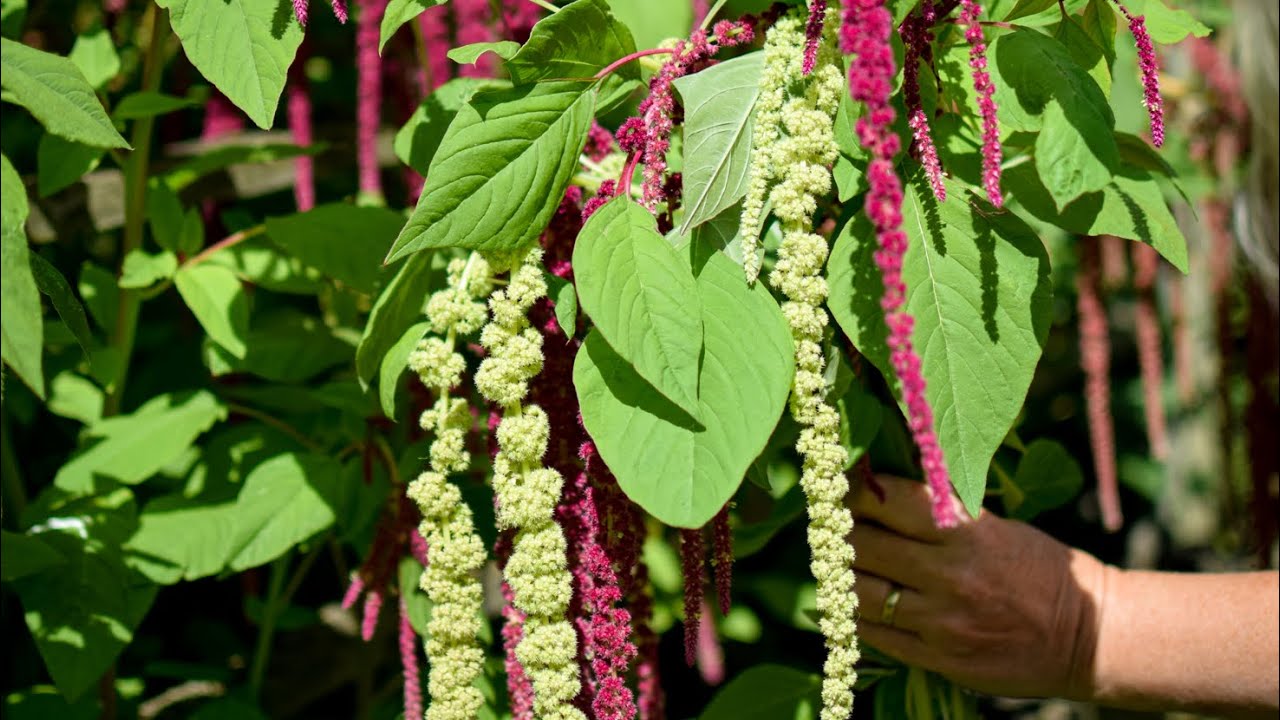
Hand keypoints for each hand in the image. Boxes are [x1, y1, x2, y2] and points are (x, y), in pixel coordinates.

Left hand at [848, 474, 1106, 699]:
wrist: (1089, 637)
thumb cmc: (1040, 569)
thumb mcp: (997, 527)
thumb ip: (942, 512)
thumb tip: (879, 484)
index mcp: (967, 533)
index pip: (889, 500)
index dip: (855, 489)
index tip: (843, 482)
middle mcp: (950, 575)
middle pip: (863, 544)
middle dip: (839, 530)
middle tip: (830, 522)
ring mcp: (942, 622)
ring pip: (859, 591)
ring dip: (840, 572)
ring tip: (836, 560)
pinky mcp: (940, 659)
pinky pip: (874, 634)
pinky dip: (853, 614)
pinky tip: (846, 599)